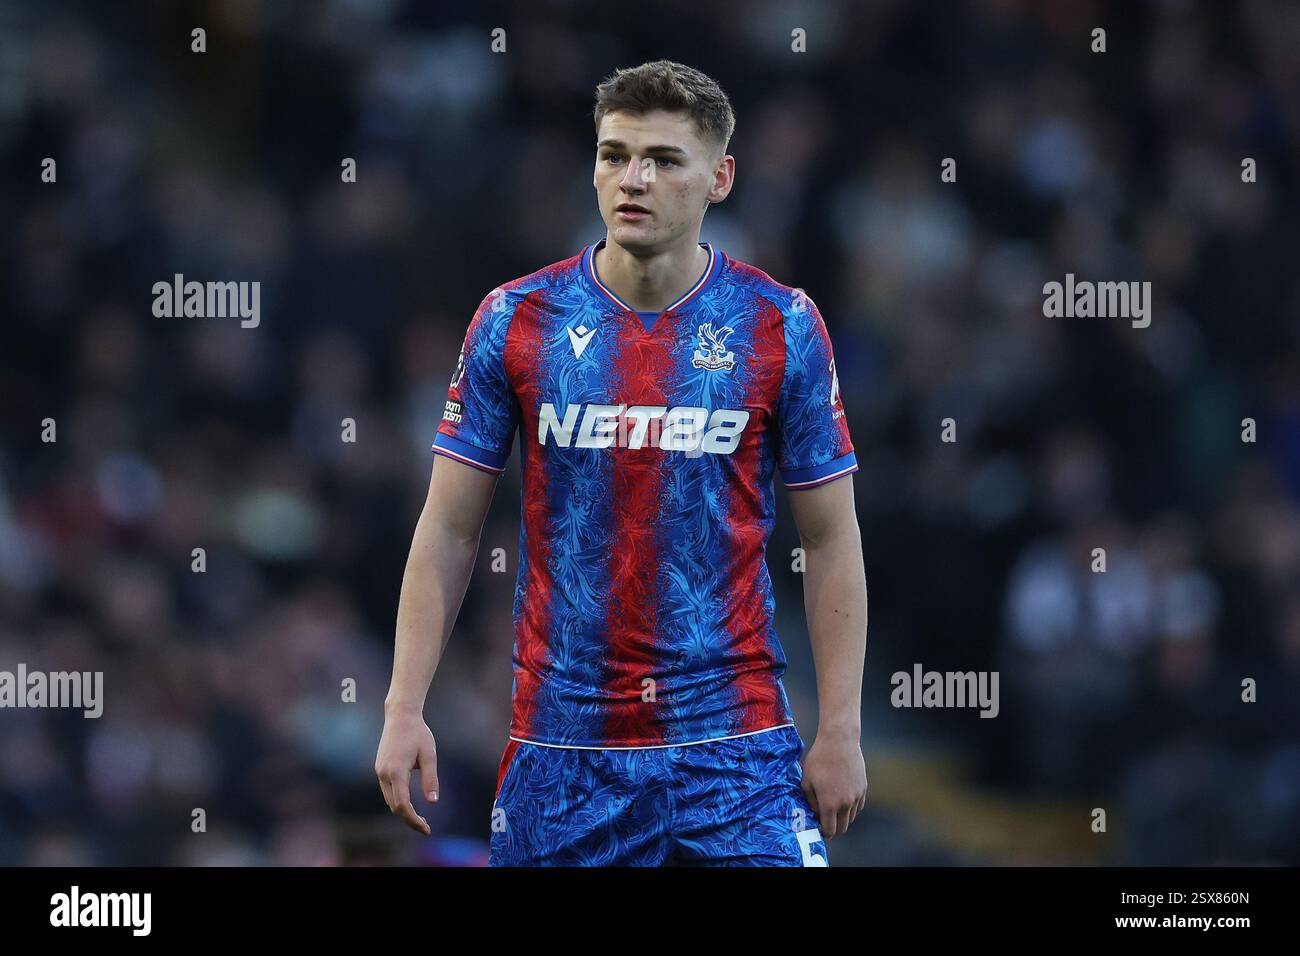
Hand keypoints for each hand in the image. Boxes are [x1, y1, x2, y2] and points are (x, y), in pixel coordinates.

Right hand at [375, 708, 439, 835]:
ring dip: (403, 811)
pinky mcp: (379, 768)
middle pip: (394, 806)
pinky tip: (410, 803)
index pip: (403, 805)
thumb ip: (430, 778)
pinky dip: (398, 801)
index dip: (414, 820)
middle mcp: (384, 774)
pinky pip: (388, 791)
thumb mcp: (429, 755)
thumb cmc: (418, 733)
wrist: (400, 716)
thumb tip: (432, 802)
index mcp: (396, 771)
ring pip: (389, 800)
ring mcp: (379, 771)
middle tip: (426, 827)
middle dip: (409, 819)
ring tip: (421, 818)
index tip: (426, 829)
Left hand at [801, 728, 866, 838]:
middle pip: (842, 828)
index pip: (830, 830)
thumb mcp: (807, 780)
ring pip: (851, 818)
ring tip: (833, 810)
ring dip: (842, 818)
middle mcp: (846, 803)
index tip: (820, 830)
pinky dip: (851, 809)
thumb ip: (811, 801)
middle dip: (834, 830)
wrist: (839, 741)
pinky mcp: (863, 788)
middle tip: (826, 824)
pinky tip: (843, 801)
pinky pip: (858, 806)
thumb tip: (816, 813)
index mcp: (830, 803)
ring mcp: (856, 796)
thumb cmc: (819, 759)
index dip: (824, 833)